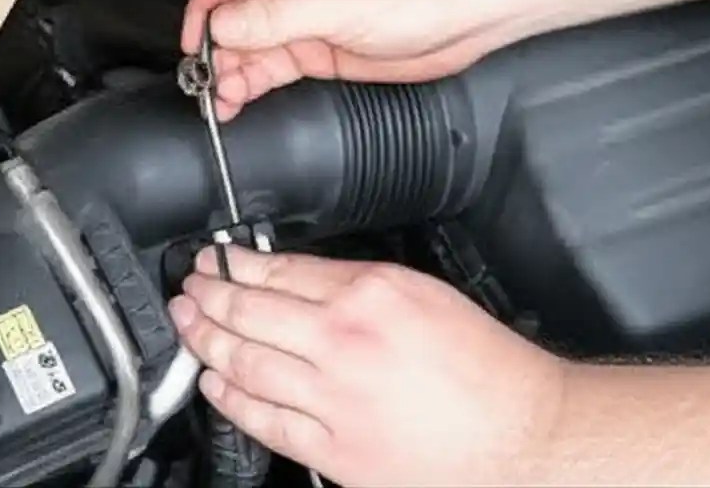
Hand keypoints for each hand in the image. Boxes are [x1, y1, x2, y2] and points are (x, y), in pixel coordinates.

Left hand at [168, 247, 564, 485]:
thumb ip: (358, 282)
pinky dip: (230, 400)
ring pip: (245, 363)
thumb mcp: (423, 295)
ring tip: (189, 327)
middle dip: (207, 297)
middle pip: (249, 312)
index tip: (217, 260)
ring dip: (206, 342)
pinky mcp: (333, 450)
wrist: (523, 436)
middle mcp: (344, 342)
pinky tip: (214, 384)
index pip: (279, 270)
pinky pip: (264, 420)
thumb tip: (300, 278)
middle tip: (187, 290)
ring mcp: (333, 399)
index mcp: (369, 294)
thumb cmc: (488, 370)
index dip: (235, 263)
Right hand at [180, 0, 524, 119]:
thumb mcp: (338, 2)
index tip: (196, 38)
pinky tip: (238, 96)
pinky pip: (275, 60)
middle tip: (203, 76)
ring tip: (219, 97)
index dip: (208, 2)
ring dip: (234, 68)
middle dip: (218, 43)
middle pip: (237, 5)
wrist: (473, 14)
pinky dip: (255, 79)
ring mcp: (308, 7)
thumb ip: (274, 17)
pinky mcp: (320, 41)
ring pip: (253, 39)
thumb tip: (222, 27)